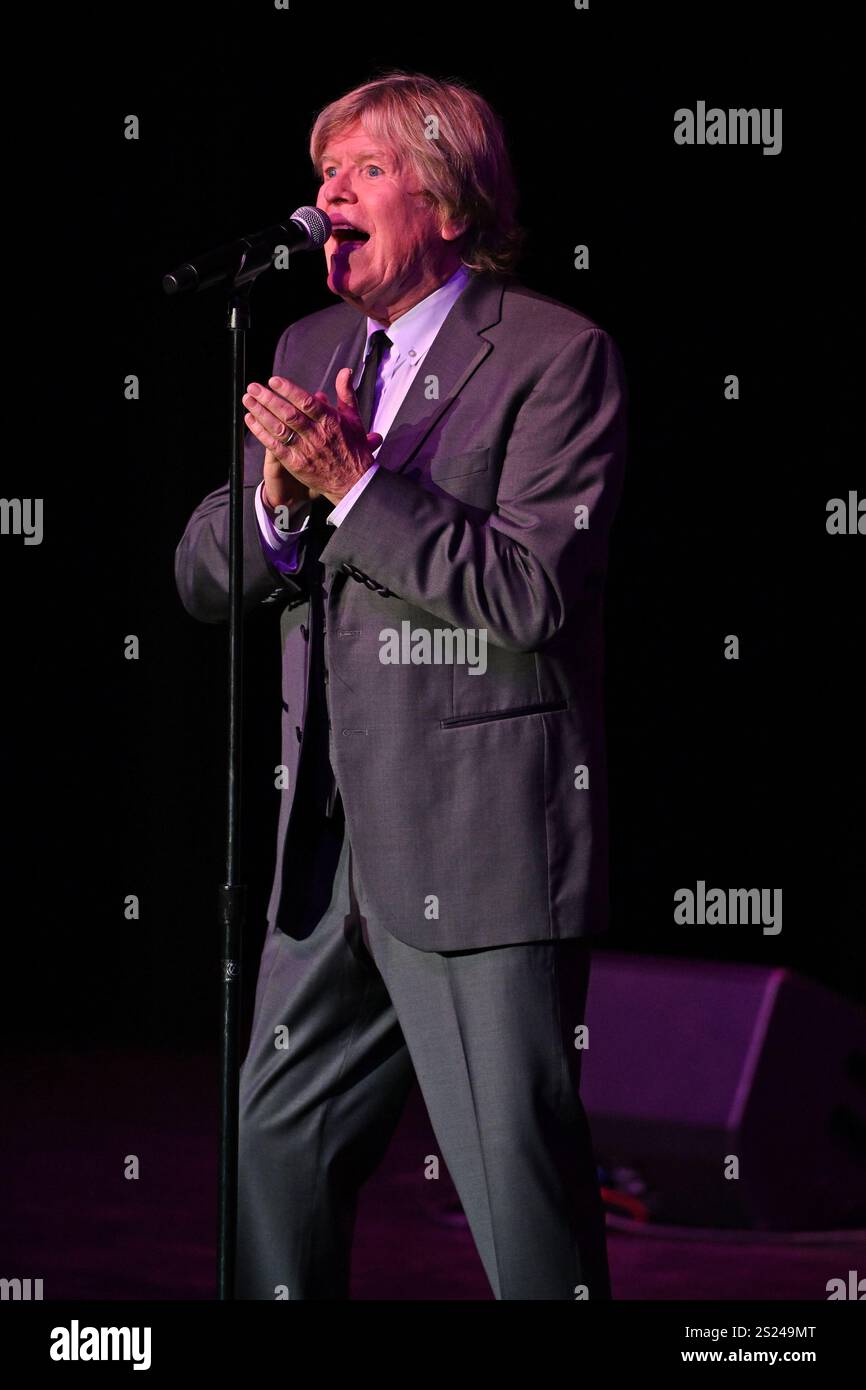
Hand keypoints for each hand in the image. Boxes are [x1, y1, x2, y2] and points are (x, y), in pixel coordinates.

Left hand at [243, 369, 382, 506]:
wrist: (354, 482)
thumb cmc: (354, 449)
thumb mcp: (354, 418)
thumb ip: (346, 393)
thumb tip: (345, 371)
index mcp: (330, 421)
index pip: (307, 402)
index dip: (289, 390)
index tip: (273, 380)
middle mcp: (317, 435)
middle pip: (289, 414)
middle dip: (268, 399)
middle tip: (253, 387)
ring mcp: (305, 450)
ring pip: (279, 429)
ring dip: (261, 413)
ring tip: (248, 400)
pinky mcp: (296, 464)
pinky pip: (275, 447)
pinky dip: (261, 433)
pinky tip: (251, 421)